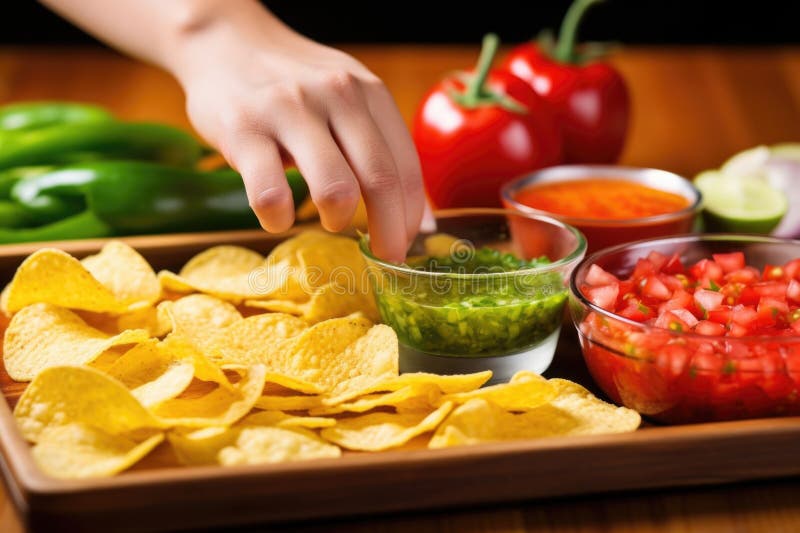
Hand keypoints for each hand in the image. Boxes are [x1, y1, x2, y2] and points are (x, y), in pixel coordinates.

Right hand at [172, 15, 423, 261]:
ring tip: (329, 222)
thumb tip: (420, 220)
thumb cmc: (295, 85)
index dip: (411, 217)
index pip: (405, 167)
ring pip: (334, 189)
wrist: (226, 41)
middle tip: (383, 255)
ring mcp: (288, 110)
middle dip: (388, 232)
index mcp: (369, 92)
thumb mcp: (348, 98)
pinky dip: (278, 220)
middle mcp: (336, 95)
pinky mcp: (243, 128)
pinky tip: (277, 217)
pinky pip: (270, 194)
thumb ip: (380, 148)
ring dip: (337, 220)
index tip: (406, 245)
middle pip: (380, 181)